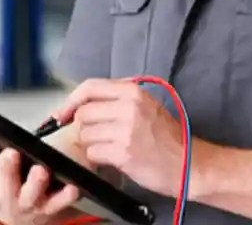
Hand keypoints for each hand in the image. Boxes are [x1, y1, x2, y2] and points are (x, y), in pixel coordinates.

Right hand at [0, 122, 81, 224]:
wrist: (26, 218)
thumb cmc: (1, 185)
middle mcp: (4, 196)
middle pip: (3, 181)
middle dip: (5, 168)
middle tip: (10, 153)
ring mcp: (28, 205)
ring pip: (30, 195)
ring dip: (35, 183)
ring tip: (41, 170)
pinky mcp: (50, 210)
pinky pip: (58, 204)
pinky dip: (65, 197)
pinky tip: (72, 187)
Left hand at [50, 78, 187, 197]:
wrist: (189, 164)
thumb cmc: (167, 138)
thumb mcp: (146, 106)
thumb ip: (117, 99)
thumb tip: (81, 104)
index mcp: (133, 92)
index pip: (89, 87)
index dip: (71, 100)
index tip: (63, 113)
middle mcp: (129, 107)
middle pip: (84, 112)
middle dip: (84, 127)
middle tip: (95, 136)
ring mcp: (126, 130)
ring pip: (85, 134)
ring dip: (91, 144)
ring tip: (108, 147)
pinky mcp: (123, 153)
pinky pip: (92, 152)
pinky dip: (97, 158)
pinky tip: (112, 158)